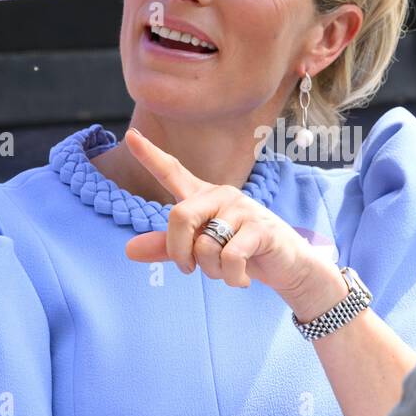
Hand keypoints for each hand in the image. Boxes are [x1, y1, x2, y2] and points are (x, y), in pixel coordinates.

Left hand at [120, 129, 342, 311]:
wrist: (287, 266)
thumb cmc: (241, 253)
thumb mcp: (201, 251)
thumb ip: (167, 248)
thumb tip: (129, 250)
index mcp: (203, 197)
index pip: (172, 172)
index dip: (150, 156)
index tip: (130, 136)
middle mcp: (221, 196)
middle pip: (179, 216)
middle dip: (179, 252)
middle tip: (190, 270)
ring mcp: (242, 209)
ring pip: (204, 245)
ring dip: (212, 271)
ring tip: (228, 272)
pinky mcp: (260, 228)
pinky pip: (229, 258)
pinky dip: (231, 277)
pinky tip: (242, 279)